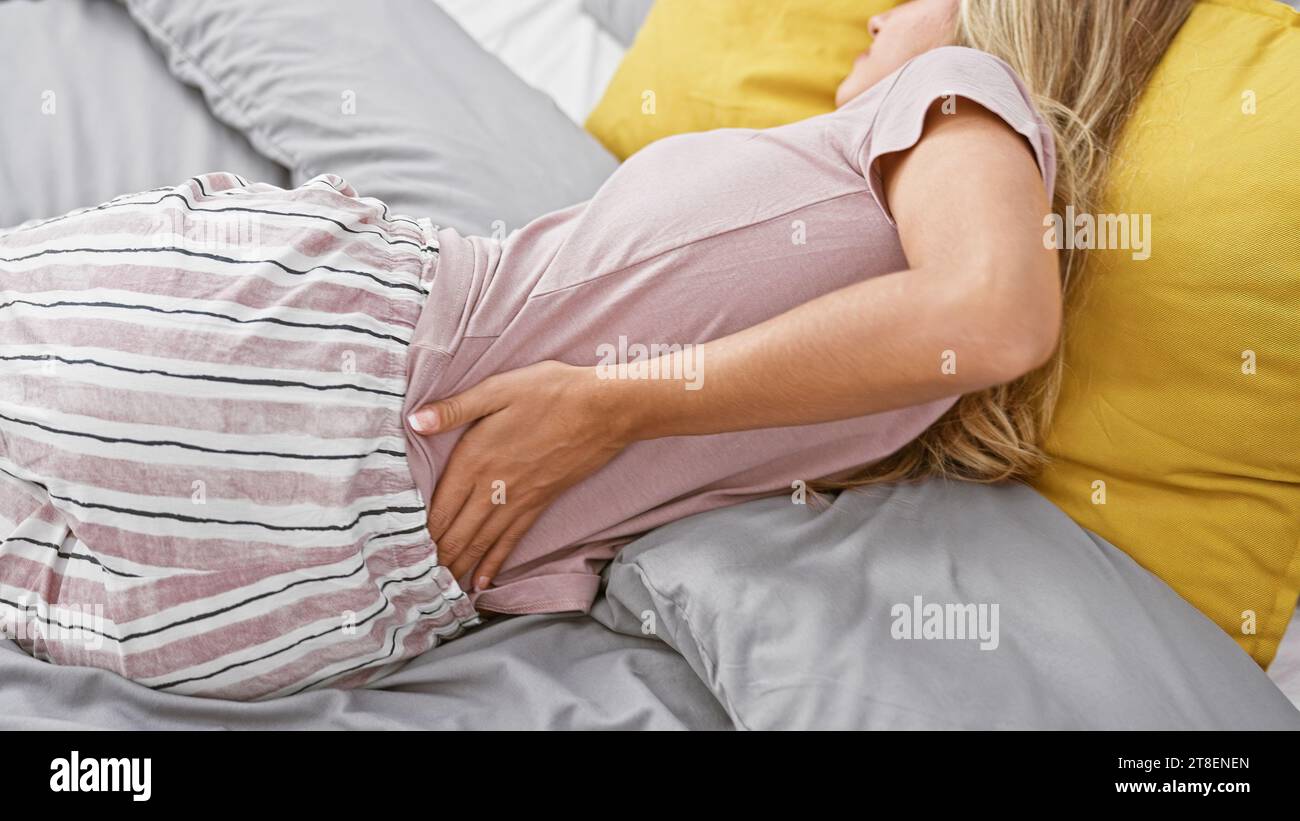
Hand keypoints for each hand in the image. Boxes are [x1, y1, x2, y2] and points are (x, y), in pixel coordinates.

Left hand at [407, 360, 634, 591]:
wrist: (604, 410)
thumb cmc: (551, 392)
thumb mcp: (499, 388)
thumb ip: (456, 408)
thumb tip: (415, 421)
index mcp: (476, 458)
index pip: (439, 507)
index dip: (418, 534)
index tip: (401, 554)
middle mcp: (493, 486)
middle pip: (457, 533)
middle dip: (435, 559)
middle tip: (413, 583)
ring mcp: (518, 499)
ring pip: (481, 543)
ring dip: (459, 567)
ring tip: (439, 590)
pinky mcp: (539, 503)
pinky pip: (510, 541)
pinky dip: (494, 563)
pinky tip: (482, 582)